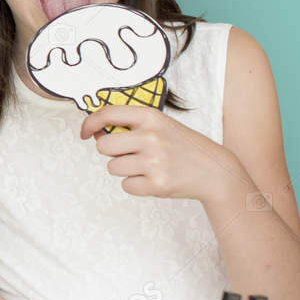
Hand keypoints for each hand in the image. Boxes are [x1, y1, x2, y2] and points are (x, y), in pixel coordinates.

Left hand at [80, 105, 243, 204]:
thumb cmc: (182, 146)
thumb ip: (131, 125)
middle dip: (111, 152)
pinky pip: (126, 186)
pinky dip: (136, 185)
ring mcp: (154, 161)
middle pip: (103, 146)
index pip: (107, 114)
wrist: (214, 170)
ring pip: (113, 168)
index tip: (84, 133)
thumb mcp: (160, 125)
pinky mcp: (157, 183)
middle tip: (130, 153)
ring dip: (125, 170)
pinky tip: (154, 178)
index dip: (89, 123)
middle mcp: (151, 136)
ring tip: (148, 166)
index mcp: (150, 117)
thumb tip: (95, 131)